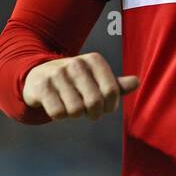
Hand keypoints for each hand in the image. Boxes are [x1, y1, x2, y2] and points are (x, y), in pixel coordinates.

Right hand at [23, 52, 138, 120]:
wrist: (39, 75)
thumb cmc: (75, 81)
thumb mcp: (96, 79)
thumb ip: (116, 84)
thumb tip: (136, 82)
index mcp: (94, 60)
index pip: (112, 92)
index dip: (110, 106)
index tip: (105, 107)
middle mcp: (76, 63)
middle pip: (95, 103)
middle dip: (93, 113)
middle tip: (87, 110)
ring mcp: (58, 74)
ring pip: (75, 111)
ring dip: (74, 114)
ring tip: (70, 105)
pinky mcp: (42, 86)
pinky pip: (58, 113)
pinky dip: (59, 115)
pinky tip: (56, 104)